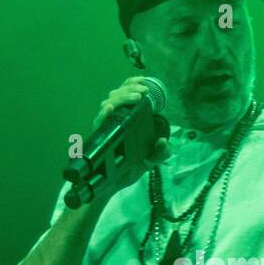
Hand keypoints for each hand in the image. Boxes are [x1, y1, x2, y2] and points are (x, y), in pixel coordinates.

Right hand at [91, 76, 170, 199]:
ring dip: (122, 97)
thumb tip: (164, 141)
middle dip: (130, 89)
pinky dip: (104, 114)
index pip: (124, 94)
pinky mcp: (99, 136)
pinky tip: (109, 109)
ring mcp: (105, 127)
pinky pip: (99, 121)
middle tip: (143, 91)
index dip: (131, 83)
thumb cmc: (131, 167)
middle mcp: (113, 119)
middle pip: (116, 95)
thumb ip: (161, 152)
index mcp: (125, 118)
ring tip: (136, 97)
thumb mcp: (152, 159)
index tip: (143, 79)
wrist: (116, 185)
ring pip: (108, 103)